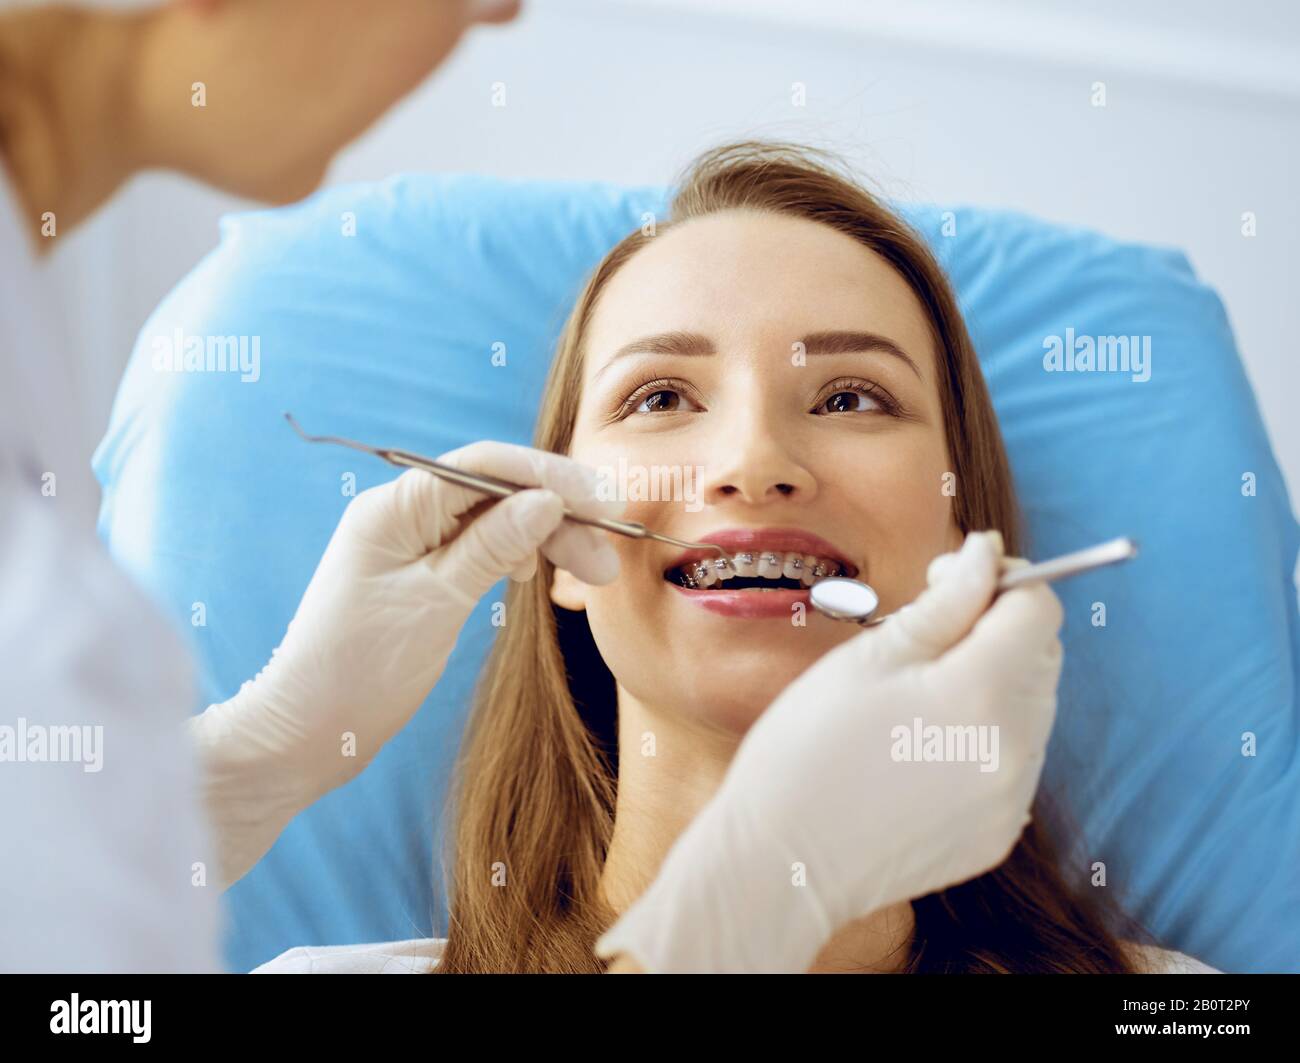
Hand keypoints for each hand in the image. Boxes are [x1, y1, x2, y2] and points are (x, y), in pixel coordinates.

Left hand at [191, 441, 623, 887]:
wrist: (308, 734)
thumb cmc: (360, 671)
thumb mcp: (437, 604)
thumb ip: (492, 545)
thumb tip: (547, 500)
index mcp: (393, 508)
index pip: (485, 467)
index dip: (550, 477)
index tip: (604, 504)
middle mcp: (400, 514)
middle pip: (494, 492)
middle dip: (557, 515)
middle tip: (606, 557)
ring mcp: (409, 545)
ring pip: (493, 520)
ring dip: (543, 539)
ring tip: (590, 573)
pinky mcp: (418, 576)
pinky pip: (477, 548)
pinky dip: (515, 557)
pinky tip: (536, 576)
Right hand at [594, 530, 1063, 971]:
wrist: (782, 861)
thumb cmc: (808, 748)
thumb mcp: (871, 657)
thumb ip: (946, 602)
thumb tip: (986, 552)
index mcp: (983, 692)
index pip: (1037, 607)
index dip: (1000, 578)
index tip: (949, 580)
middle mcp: (1016, 748)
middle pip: (1041, 655)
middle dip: (996, 626)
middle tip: (926, 628)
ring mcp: (1012, 797)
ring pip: (1031, 708)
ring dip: (993, 680)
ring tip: (917, 694)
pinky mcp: (998, 831)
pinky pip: (1013, 761)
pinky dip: (984, 736)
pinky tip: (922, 744)